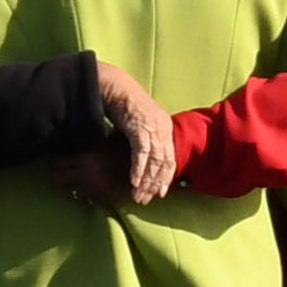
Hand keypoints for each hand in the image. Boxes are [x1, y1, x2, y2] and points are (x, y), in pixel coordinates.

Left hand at [49, 142, 140, 210]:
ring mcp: (93, 189)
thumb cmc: (128, 149)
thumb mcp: (110, 140)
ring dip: (68, 185)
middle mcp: (85, 176)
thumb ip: (92, 141)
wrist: (148, 170)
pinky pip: (84, 198)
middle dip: (55, 173)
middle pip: (57, 179)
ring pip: (69, 191)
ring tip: (69, 179)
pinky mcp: (101, 200)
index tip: (53, 157)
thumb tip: (78, 131)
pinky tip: (83, 187)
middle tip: (56, 169)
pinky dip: (82, 193)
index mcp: (86, 158)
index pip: (58, 162)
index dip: (54, 159)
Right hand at [90, 60, 178, 205]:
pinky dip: (138, 169)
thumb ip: (146, 138)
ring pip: (154, 162)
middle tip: (147, 199)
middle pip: (164, 163)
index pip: (169, 158)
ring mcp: (152, 128)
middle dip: (155, 183)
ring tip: (138, 196)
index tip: (160, 193)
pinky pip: (140, 154)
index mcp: (165, 127)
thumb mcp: (142, 122)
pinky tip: (133, 182)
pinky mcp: (139, 128)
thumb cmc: (125, 104)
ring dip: (146, 181)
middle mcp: (163, 128)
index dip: (165, 177)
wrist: (116, 87)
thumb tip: (144, 156)